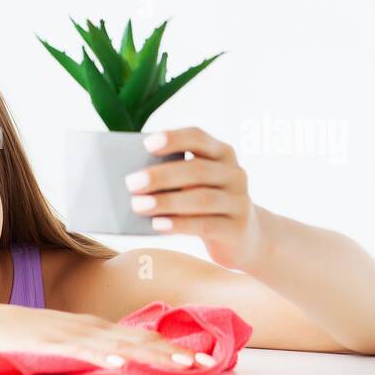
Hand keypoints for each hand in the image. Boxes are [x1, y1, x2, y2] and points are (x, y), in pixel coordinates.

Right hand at [0, 298, 215, 370]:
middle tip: (208, 364)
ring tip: (180, 364)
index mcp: (90, 328)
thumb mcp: (58, 344)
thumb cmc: (16, 337)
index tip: (201, 358)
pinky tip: (121, 362)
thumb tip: (112, 367)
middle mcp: (85, 327)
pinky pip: (80, 351)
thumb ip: (83, 352)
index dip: (171, 346)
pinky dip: (102, 355)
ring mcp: (68, 334)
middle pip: (138, 338)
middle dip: (174, 352)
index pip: (139, 335)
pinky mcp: (47, 343)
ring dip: (151, 354)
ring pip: (118, 344)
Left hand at [126, 126, 268, 271]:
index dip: (174, 139)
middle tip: (131, 183)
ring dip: (166, 201)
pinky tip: (157, 225)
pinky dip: (179, 224)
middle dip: (162, 176)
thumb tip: (132, 179)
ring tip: (137, 205)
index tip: (147, 144)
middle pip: (197, 170)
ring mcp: (239, 201)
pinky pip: (205, 224)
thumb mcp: (193, 185)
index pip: (198, 138)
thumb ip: (172, 177)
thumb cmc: (204, 205)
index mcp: (222, 154)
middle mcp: (234, 174)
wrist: (242, 237)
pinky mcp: (237, 228)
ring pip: (201, 198)